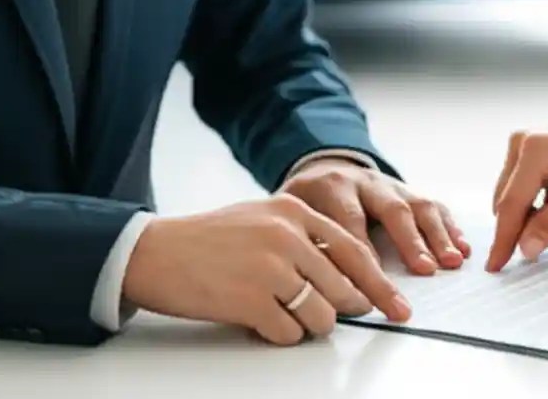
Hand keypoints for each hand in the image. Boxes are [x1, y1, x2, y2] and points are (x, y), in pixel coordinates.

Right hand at [123, 195, 409, 345]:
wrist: (151, 251)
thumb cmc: (206, 239)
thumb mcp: (261, 218)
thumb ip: (304, 238)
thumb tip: (348, 280)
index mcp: (294, 211)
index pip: (355, 252)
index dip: (379, 284)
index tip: (396, 306)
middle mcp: (287, 235)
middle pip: (344, 288)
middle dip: (342, 309)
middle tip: (331, 315)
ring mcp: (270, 268)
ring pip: (323, 315)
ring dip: (309, 324)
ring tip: (281, 314)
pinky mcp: (250, 300)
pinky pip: (290, 333)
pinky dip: (280, 335)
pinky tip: (259, 322)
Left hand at [280, 159, 470, 274]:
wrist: (322, 168)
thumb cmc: (306, 201)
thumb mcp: (292, 212)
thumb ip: (304, 239)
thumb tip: (319, 282)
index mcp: (334, 187)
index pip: (350, 222)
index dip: (363, 253)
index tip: (373, 286)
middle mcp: (367, 182)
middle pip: (393, 211)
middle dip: (410, 243)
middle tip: (424, 270)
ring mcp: (392, 185)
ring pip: (419, 206)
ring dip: (438, 236)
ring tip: (451, 262)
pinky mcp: (410, 191)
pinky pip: (434, 206)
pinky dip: (450, 228)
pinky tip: (462, 248)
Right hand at [486, 102, 547, 271]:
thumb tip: (525, 250)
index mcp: (534, 148)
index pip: (512, 203)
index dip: (503, 238)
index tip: (496, 268)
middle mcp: (520, 144)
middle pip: (510, 203)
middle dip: (530, 227)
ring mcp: (520, 148)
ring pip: (516, 200)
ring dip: (538, 218)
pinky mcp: (525, 155)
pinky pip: (524, 193)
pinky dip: (541, 208)